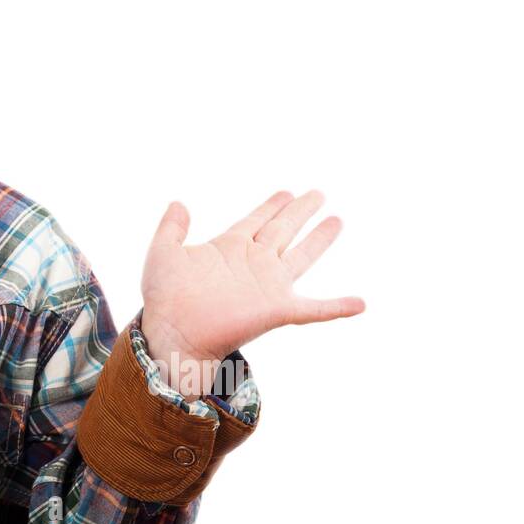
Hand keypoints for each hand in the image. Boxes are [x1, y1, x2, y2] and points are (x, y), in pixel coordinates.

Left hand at [140, 190, 364, 394]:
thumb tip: (179, 202)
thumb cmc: (164, 297)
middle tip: (318, 193)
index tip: (287, 191)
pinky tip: (361, 303)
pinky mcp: (277, 309)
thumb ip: (171, 227)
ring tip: (338, 221)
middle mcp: (253, 262)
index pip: (256, 220)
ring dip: (320, 240)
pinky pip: (315, 309)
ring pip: (302, 256)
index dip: (272, 205)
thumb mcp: (163, 252)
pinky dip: (338, 307)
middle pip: (283, 229)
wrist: (173, 332)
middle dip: (300, 211)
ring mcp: (268, 285)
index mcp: (229, 247)